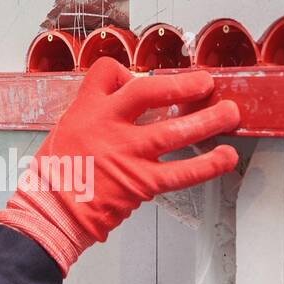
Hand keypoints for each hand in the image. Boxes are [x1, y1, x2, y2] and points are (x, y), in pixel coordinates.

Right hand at [0, 56, 240, 274]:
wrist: (52, 213)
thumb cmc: (56, 176)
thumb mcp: (66, 130)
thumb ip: (95, 113)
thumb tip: (123, 105)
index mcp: (87, 109)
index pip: (108, 72)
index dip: (127, 71)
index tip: (140, 77)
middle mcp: (110, 125)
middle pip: (152, 93)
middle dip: (184, 85)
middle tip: (206, 83)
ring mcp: (129, 153)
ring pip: (176, 130)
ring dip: (209, 120)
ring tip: (231, 113)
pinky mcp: (142, 182)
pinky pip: (183, 172)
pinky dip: (209, 164)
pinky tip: (226, 157)